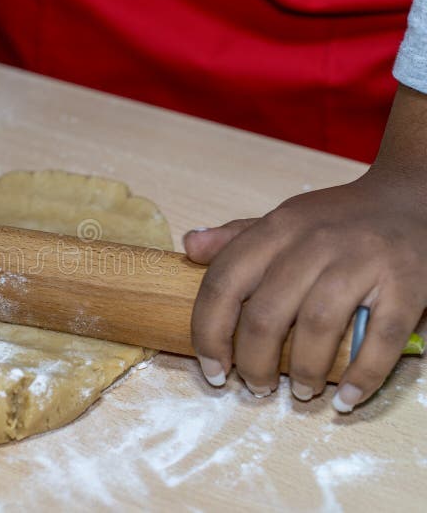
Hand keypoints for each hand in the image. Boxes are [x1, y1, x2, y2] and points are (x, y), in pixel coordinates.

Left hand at [184, 84, 426, 412]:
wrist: (413, 197)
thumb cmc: (338, 219)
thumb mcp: (284, 219)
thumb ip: (237, 237)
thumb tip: (189, 247)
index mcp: (277, 228)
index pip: (224, 282)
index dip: (208, 331)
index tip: (211, 366)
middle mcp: (314, 243)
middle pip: (266, 316)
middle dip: (253, 364)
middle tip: (254, 386)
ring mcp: (362, 262)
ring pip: (317, 329)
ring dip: (303, 373)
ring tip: (299, 392)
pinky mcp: (407, 284)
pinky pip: (381, 340)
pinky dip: (361, 377)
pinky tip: (347, 396)